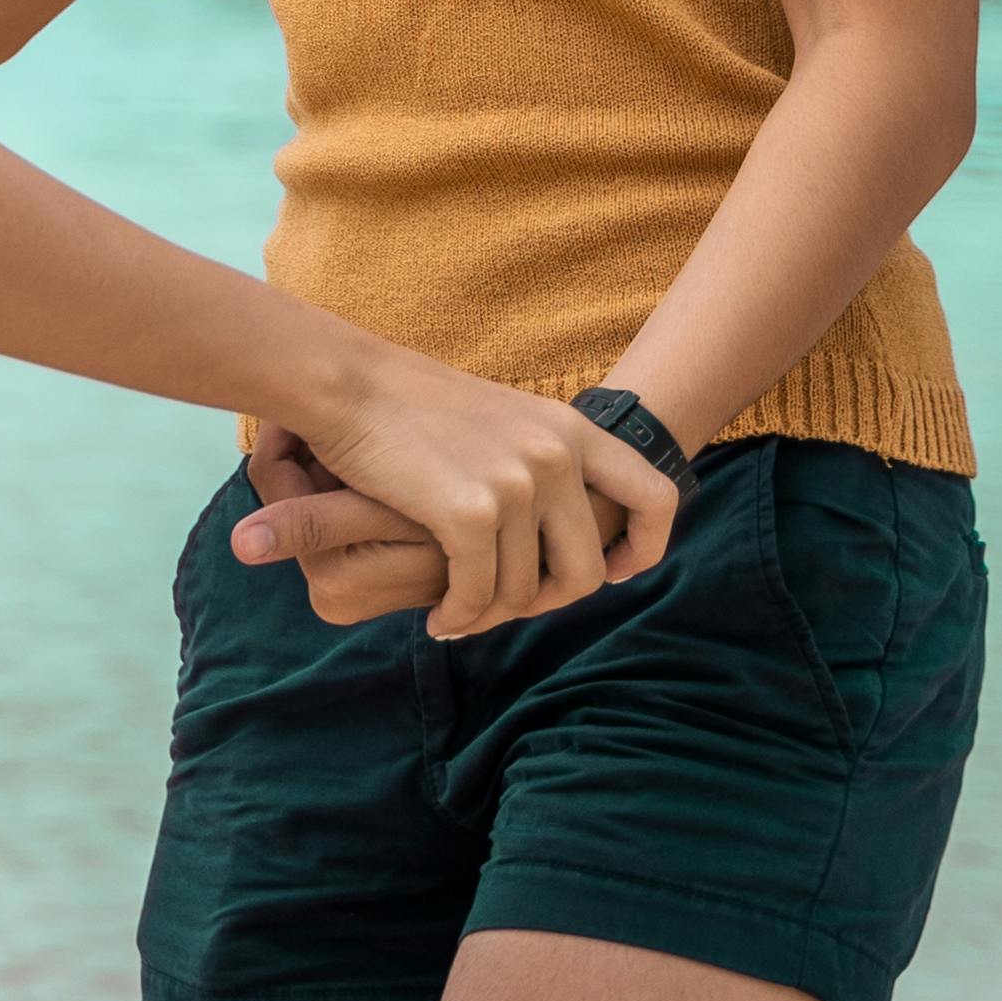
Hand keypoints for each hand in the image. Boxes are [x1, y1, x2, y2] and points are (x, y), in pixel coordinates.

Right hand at [275, 368, 677, 640]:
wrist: (345, 382)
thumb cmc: (406, 404)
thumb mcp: (500, 419)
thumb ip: (539, 461)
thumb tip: (555, 527)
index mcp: (569, 430)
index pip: (656, 498)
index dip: (643, 548)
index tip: (612, 570)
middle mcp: (555, 456)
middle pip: (586, 570)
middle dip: (546, 602)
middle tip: (508, 604)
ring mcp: (516, 484)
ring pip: (524, 591)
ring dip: (491, 613)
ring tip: (460, 611)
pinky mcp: (469, 512)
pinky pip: (478, 594)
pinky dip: (459, 615)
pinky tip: (439, 618)